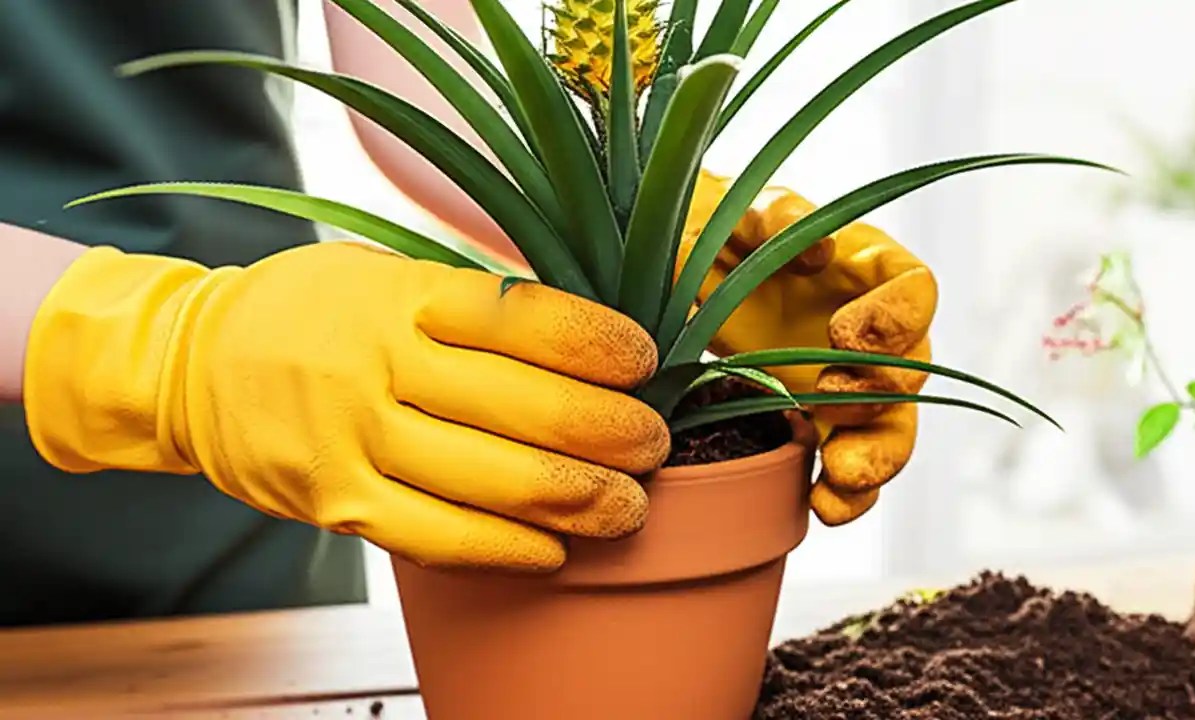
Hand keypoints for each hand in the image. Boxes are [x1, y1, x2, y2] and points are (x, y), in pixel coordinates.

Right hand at [24, 242, 668, 570]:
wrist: (192, 367)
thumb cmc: (313, 314)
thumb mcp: (384, 275)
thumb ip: (472, 305)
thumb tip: (588, 340)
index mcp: (404, 295)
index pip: (524, 316)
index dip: (598, 343)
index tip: (646, 360)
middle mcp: (382, 363)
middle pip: (526, 406)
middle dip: (611, 431)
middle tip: (656, 443)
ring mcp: (355, 438)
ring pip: (494, 480)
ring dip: (579, 498)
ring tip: (631, 504)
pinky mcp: (338, 503)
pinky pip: (442, 537)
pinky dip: (510, 548)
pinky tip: (556, 548)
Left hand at [681, 170, 936, 525]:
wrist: (685, 276)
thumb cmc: (718, 232)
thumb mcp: (736, 215)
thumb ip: (776, 217)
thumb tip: (821, 250)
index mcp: (866, 269)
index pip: (914, 291)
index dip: (894, 318)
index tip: (842, 333)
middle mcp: (871, 332)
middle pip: (911, 372)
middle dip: (881, 396)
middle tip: (830, 401)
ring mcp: (849, 383)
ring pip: (891, 431)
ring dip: (875, 460)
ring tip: (840, 479)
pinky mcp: (821, 424)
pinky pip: (850, 466)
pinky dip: (845, 495)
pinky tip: (822, 508)